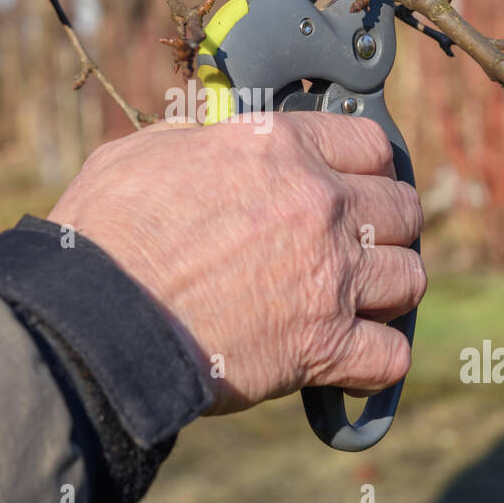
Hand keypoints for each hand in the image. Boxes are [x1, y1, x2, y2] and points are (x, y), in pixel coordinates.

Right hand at [47, 113, 425, 414]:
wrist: (94, 319)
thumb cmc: (103, 234)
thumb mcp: (143, 152)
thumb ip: (198, 140)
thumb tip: (213, 139)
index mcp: (279, 148)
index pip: (370, 144)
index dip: (365, 167)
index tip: (354, 185)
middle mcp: (319, 204)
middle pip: (403, 210)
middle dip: (385, 227)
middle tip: (357, 245)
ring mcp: (330, 277)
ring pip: (409, 279)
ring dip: (387, 291)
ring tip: (358, 302)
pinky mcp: (324, 347)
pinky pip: (391, 357)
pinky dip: (376, 363)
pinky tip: (352, 362)